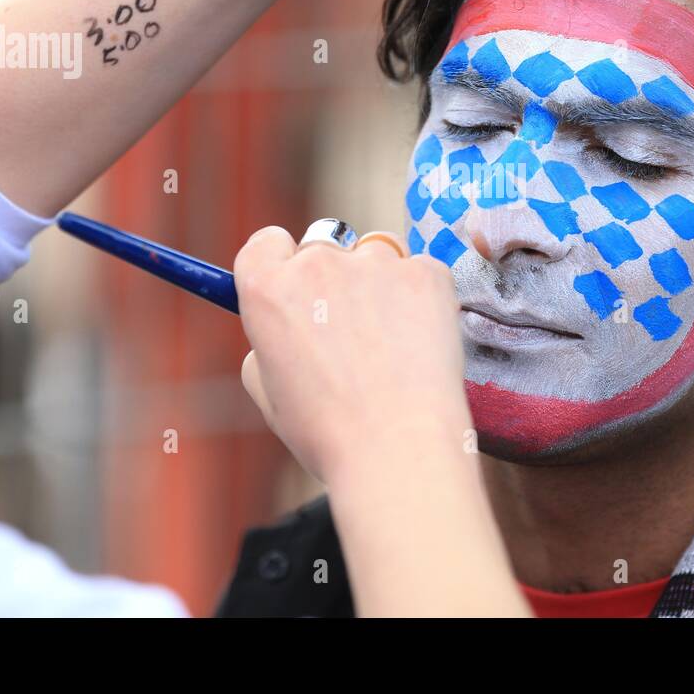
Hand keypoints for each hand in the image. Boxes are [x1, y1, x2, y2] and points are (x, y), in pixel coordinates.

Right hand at [233, 226, 467, 484]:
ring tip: (390, 346)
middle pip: (323, 246)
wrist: (399, 450)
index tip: (294, 280)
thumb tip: (284, 324)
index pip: (266, 243)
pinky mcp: (426, 272)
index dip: (281, 262)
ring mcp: (376, 263)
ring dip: (379, 284)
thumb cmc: (330, 434)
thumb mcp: (269, 393)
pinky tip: (421, 345)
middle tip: (351, 329)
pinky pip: (419, 273)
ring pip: (376, 256)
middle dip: (333, 278)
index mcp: (267, 289)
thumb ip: (268, 344)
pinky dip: (421, 299)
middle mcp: (318, 264)